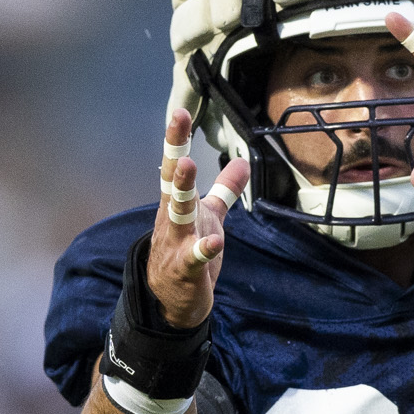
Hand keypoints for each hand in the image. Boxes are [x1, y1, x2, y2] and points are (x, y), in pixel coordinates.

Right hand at [150, 108, 249, 328]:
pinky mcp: (185, 269)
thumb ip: (223, 190)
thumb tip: (242, 162)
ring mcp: (176, 243)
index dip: (176, 140)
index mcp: (177, 205)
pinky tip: (214, 241)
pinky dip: (203, 250)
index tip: (178, 113)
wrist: (172, 300)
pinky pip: (194, 258)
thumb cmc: (187, 252)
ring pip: (178, 213)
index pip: (175, 168)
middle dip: (176, 151)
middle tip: (177, 123)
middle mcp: (172, 219)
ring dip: (182, 189)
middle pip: (172, 182)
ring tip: (189, 166)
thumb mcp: (208, 218)